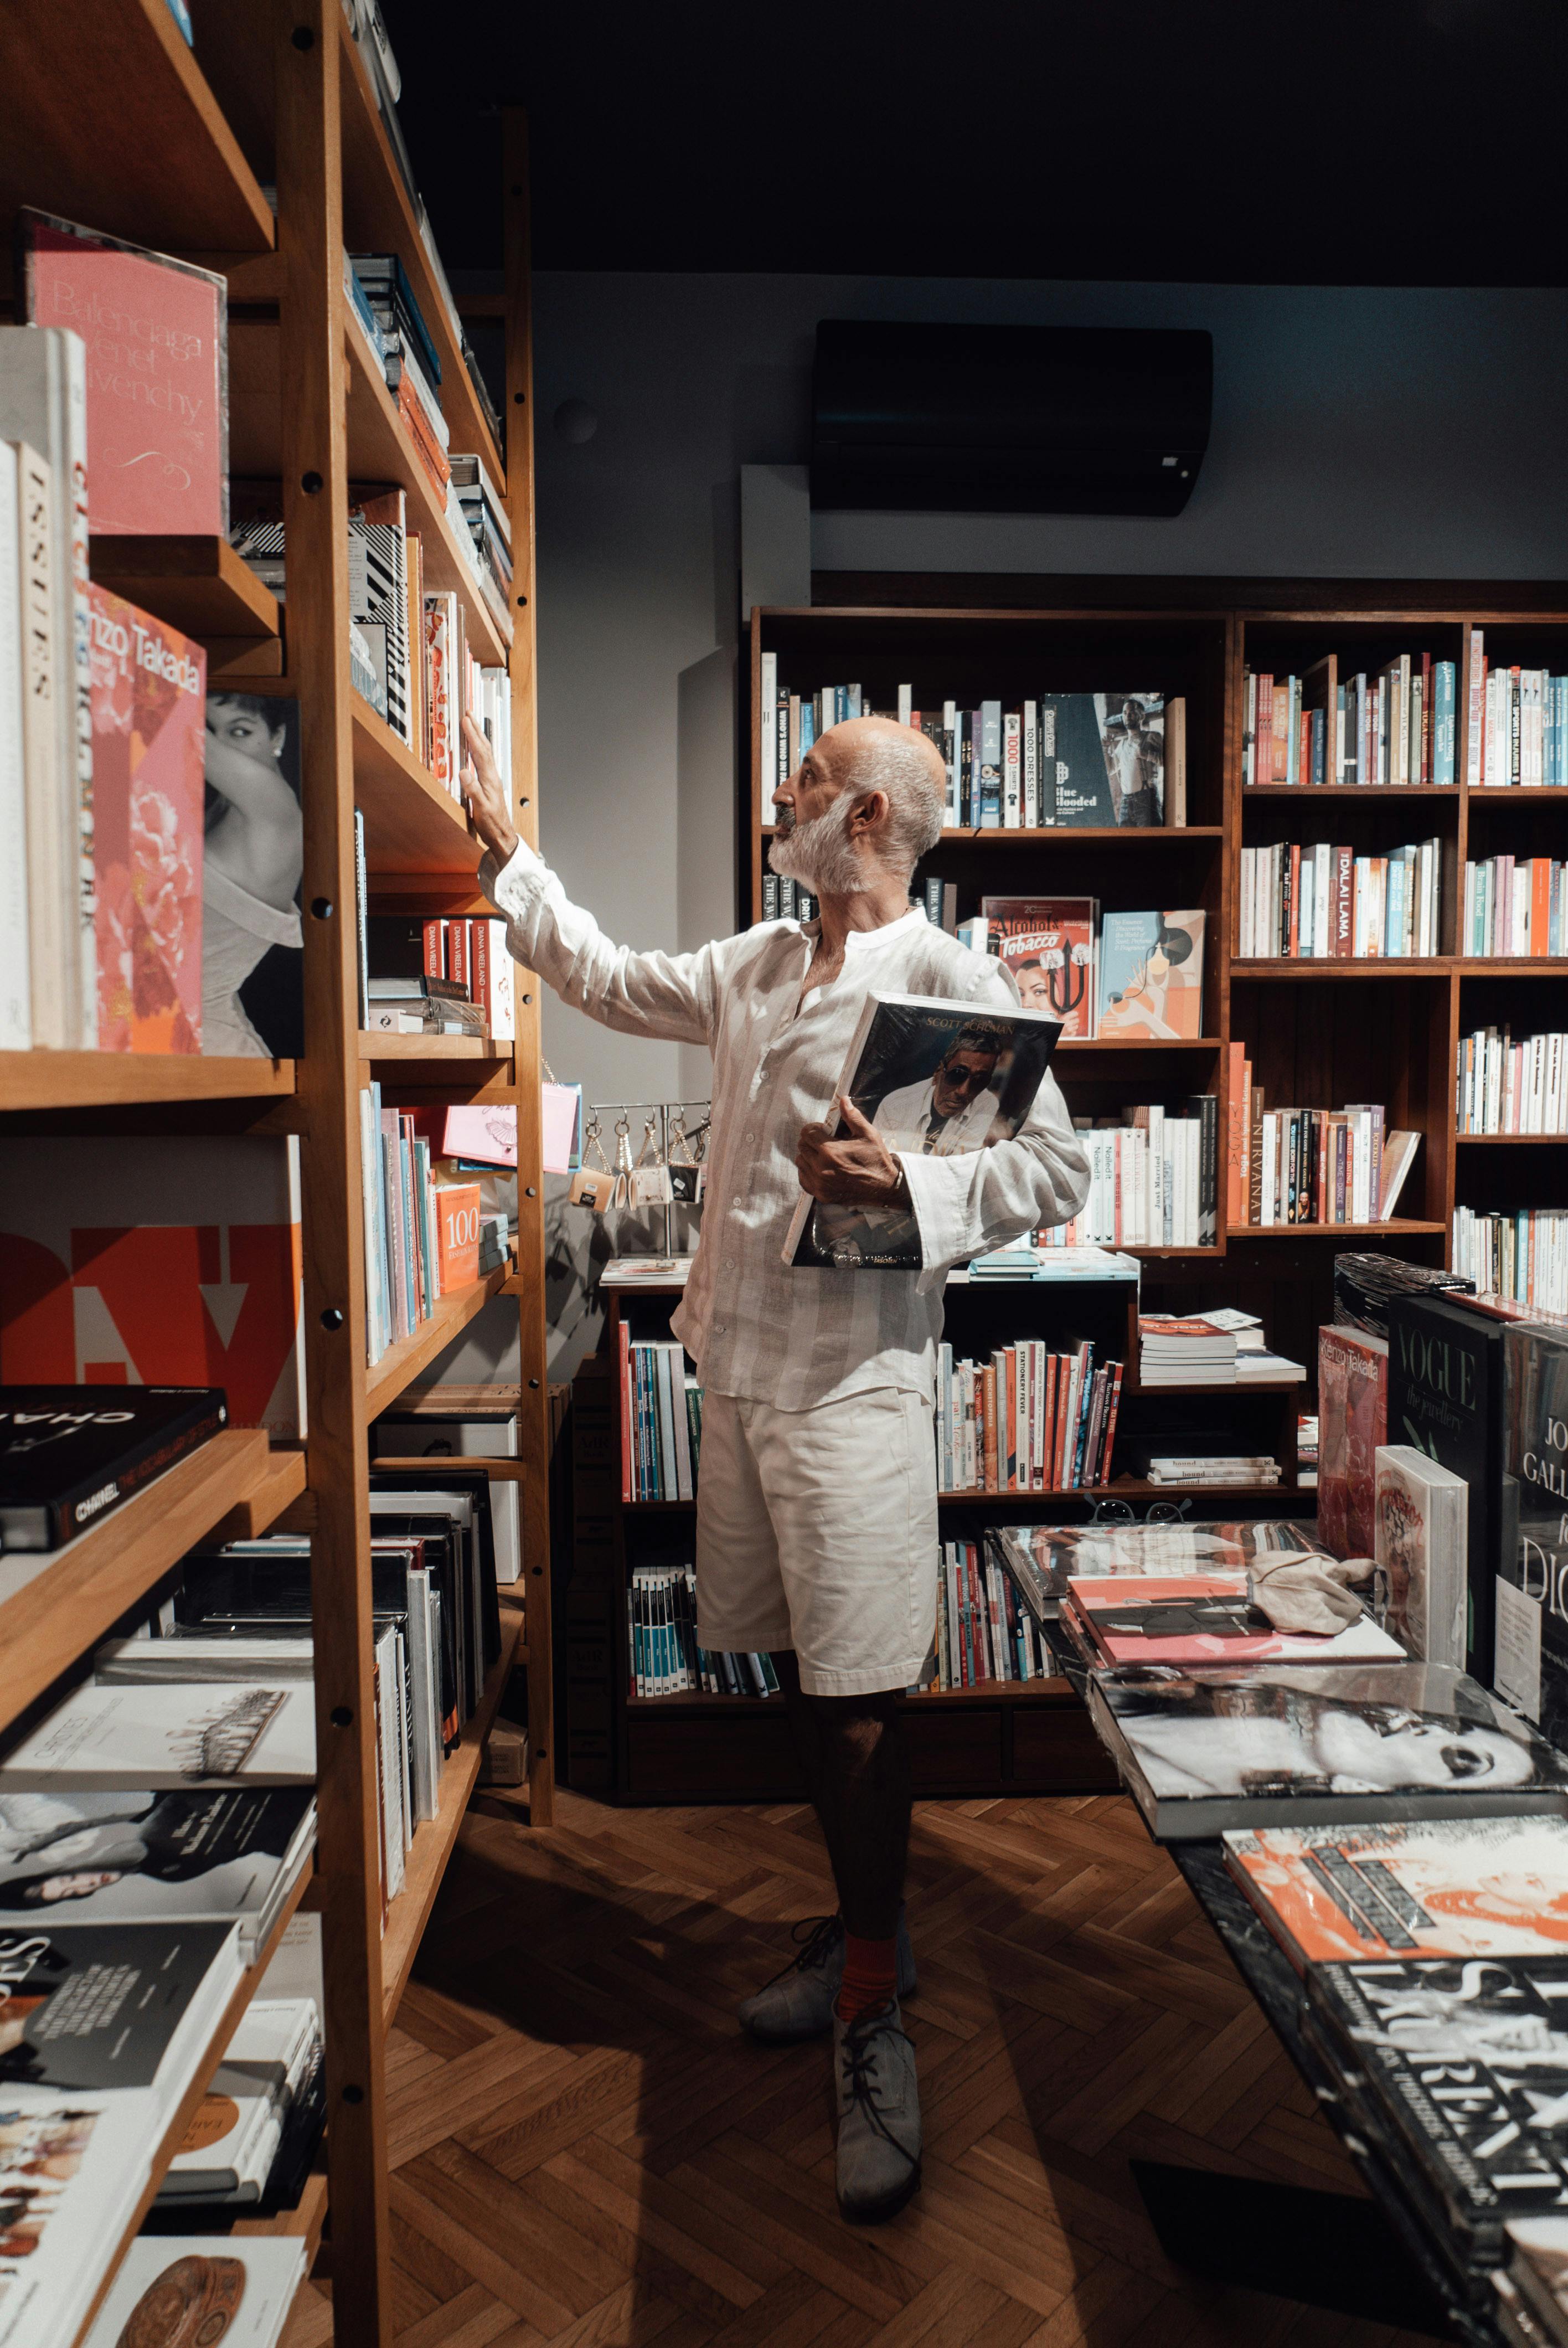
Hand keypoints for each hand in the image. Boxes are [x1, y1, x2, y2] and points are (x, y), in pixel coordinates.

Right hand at [461, 712, 519, 864]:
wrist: (502, 835)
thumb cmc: (492, 824)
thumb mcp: (480, 808)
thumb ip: (472, 790)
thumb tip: (463, 772)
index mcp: (489, 780)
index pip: (480, 753)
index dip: (472, 736)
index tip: (466, 720)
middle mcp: (492, 776)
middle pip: (484, 748)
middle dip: (476, 729)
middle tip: (469, 713)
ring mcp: (492, 779)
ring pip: (485, 753)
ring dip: (478, 737)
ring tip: (472, 725)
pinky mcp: (489, 784)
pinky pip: (484, 761)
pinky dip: (478, 750)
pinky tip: (475, 749)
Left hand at [795, 1096, 910, 1206]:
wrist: (885, 1188)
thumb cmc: (877, 1159)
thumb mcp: (869, 1135)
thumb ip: (852, 1117)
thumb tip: (843, 1100)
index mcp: (831, 1151)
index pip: (807, 1132)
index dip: (815, 1128)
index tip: (824, 1130)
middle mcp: (822, 1168)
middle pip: (801, 1146)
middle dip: (811, 1141)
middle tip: (826, 1142)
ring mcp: (820, 1183)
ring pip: (800, 1162)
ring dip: (809, 1156)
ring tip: (825, 1156)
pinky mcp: (821, 1194)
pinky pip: (803, 1178)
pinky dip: (809, 1172)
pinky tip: (822, 1168)